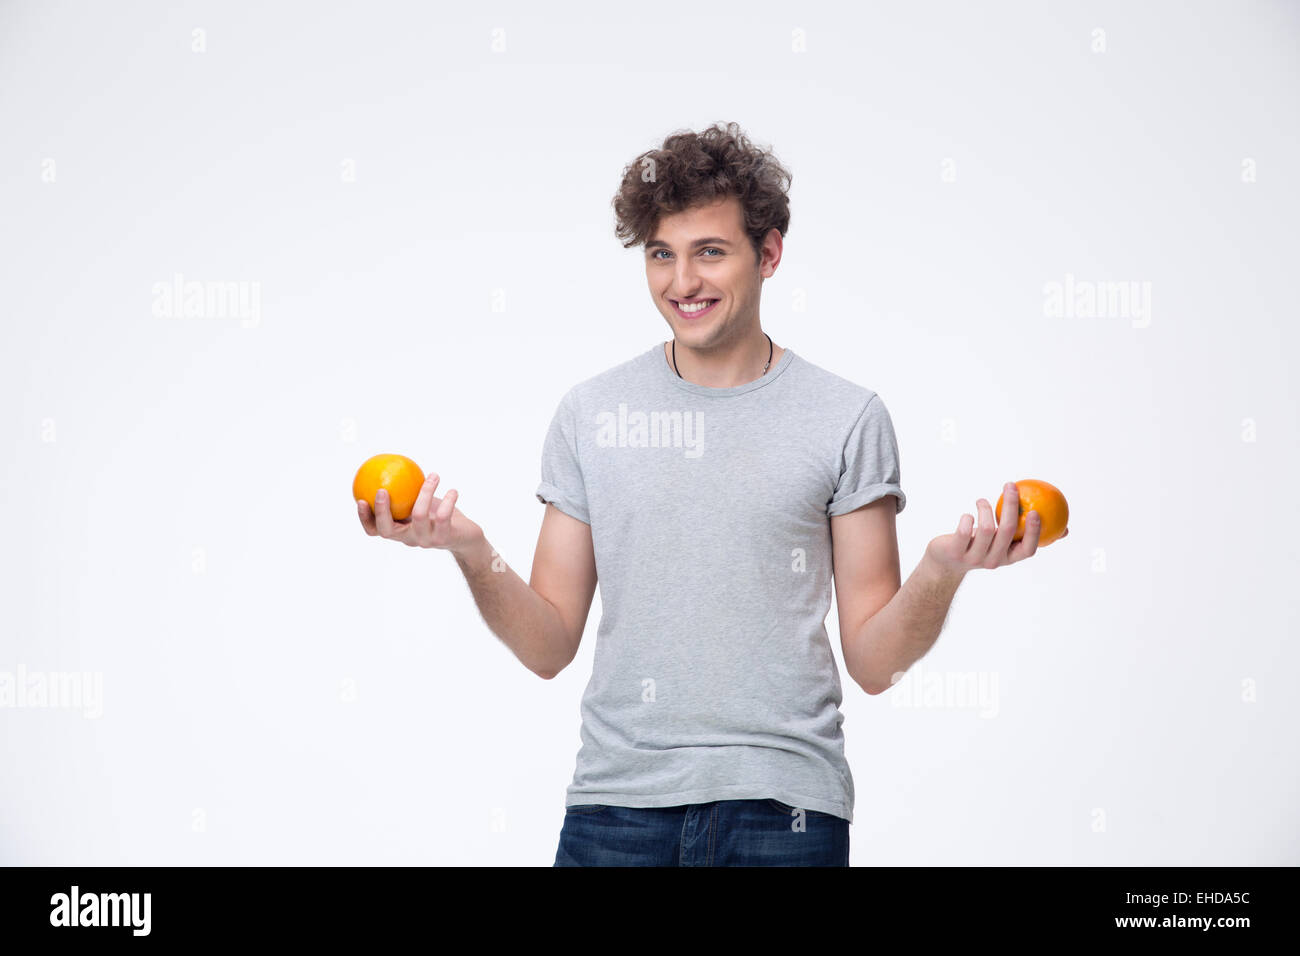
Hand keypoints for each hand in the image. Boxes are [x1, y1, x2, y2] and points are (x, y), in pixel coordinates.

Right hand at [357, 472, 482, 552]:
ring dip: (426, 491)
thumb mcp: (421, 503)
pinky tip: (453, 490)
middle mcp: (409, 538)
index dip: (365, 519)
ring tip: (434, 476)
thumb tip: (391, 465)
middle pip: (387, 530)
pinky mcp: (444, 538)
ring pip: (418, 515)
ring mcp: (426, 540)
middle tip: (382, 489)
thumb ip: (406, 492)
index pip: (375, 530)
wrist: (465, 537)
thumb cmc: (439, 515)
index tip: (360, 500)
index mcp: (400, 531)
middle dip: (381, 510)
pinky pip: (443, 516)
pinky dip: (448, 500)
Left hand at [925, 481, 1068, 573]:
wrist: (947, 562)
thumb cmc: (982, 545)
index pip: (1027, 549)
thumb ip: (1028, 534)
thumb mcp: (1005, 542)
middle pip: (1007, 531)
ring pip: (986, 529)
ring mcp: (974, 559)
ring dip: (985, 508)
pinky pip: (963, 532)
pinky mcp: (955, 553)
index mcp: (1009, 558)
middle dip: (1010, 505)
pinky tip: (968, 514)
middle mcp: (994, 561)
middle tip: (1010, 485)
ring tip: (981, 501)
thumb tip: (1066, 528)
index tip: (1035, 510)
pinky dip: (966, 519)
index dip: (1033, 532)